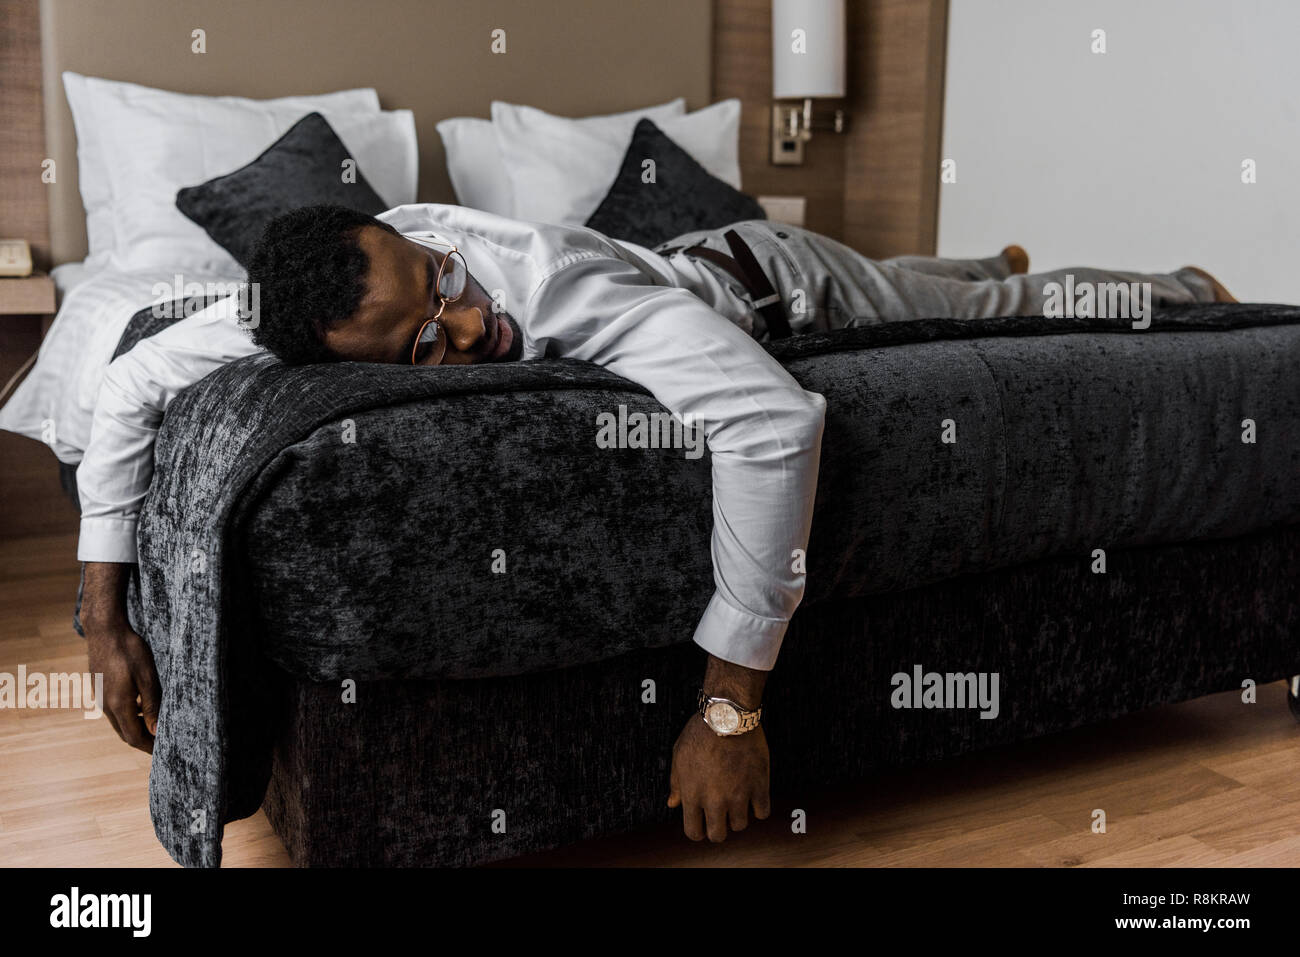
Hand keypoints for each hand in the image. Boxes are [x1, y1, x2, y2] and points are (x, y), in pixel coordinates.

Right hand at [85, 620, 160, 753]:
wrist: (105, 631)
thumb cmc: (129, 650)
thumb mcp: (147, 677)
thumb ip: (151, 705)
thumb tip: (156, 731)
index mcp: (118, 705)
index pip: (134, 737)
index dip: (149, 748)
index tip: (163, 753)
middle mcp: (105, 705)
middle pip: (126, 733)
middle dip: (144, 741)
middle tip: (163, 744)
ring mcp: (100, 698)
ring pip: (120, 723)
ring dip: (136, 729)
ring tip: (156, 729)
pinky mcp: (99, 690)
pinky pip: (115, 711)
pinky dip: (129, 717)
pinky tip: (143, 710)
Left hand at [668, 712, 770, 841]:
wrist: (728, 716)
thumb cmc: (699, 733)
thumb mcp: (679, 755)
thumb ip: (676, 783)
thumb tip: (673, 803)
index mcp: (692, 795)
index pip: (694, 832)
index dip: (698, 830)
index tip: (702, 823)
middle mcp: (715, 800)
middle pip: (718, 835)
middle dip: (718, 828)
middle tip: (721, 815)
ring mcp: (738, 795)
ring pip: (740, 825)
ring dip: (738, 816)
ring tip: (737, 799)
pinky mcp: (759, 786)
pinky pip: (762, 812)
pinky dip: (758, 807)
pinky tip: (754, 795)